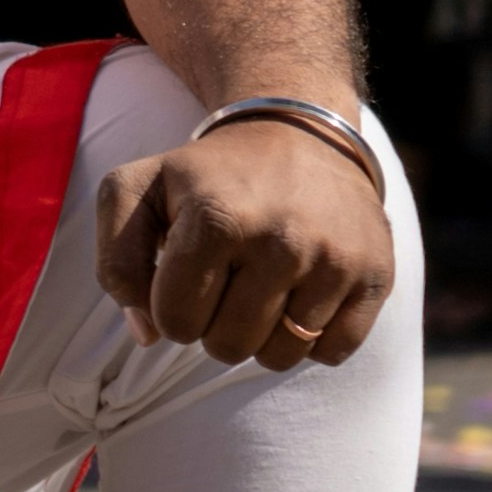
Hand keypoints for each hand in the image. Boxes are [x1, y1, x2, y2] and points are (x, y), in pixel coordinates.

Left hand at [92, 110, 396, 368]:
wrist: (298, 134)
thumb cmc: (205, 176)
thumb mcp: (136, 192)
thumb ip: (116, 264)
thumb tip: (146, 334)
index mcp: (217, 218)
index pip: (174, 322)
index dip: (170, 310)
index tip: (183, 278)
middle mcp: (281, 240)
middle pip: (227, 346)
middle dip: (213, 326)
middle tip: (224, 282)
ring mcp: (334, 259)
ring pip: (280, 357)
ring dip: (261, 337)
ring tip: (259, 290)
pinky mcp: (375, 275)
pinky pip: (333, 353)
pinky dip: (310, 340)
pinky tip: (300, 297)